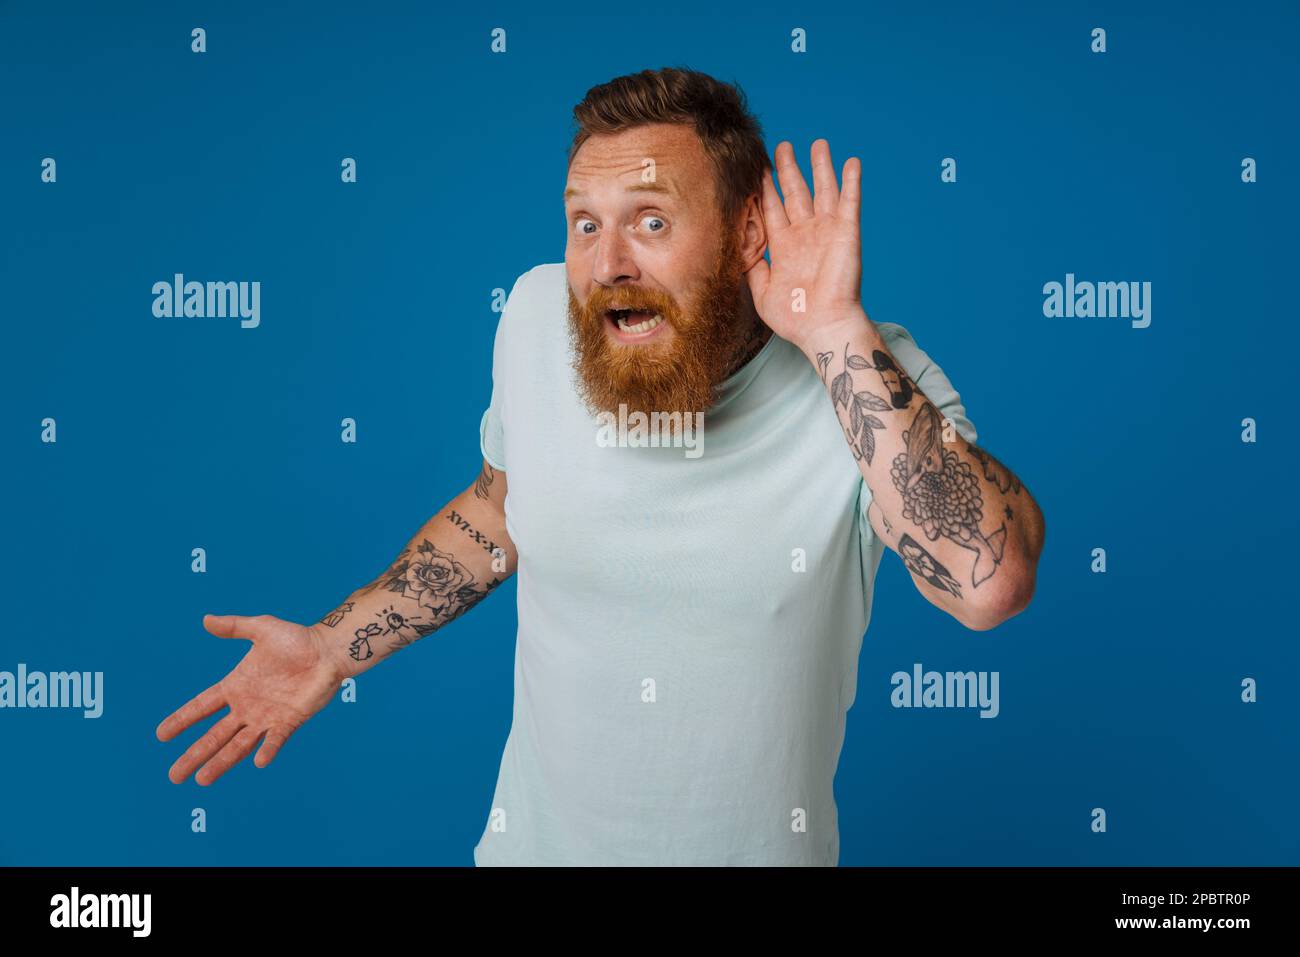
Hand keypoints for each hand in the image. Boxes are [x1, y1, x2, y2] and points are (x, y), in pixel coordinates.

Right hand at [156, 614, 343, 784]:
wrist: (329, 650)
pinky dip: (267, 750)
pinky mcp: (290, 721)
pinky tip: (257, 762)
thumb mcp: (262, 628)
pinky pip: (275, 739)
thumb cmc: (297, 640)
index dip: (182, 719)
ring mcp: (267, 717)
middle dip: (194, 755)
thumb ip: (234, 626)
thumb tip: (205, 619)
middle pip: (214, 735)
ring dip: (221, 762)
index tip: (161, 736)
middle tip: (173, 776)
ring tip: (201, 780)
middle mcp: (247, 706)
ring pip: (238, 745)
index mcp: (236, 686)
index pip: (202, 706)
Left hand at [745, 139, 865, 352]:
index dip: (765, 188)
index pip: (772, 208)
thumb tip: (736, 246)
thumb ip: (751, 267)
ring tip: (817, 143)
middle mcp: (805, 234)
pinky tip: (851, 161)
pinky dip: (851, 181)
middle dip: (788, 169)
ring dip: (820, 166)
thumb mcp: (761, 292)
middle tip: (782, 146)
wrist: (822, 327)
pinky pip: (849, 201)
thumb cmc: (793, 317)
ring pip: (822, 190)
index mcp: (784, 246)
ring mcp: (826, 231)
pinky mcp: (846, 232)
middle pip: (795, 192)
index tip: (757, 167)